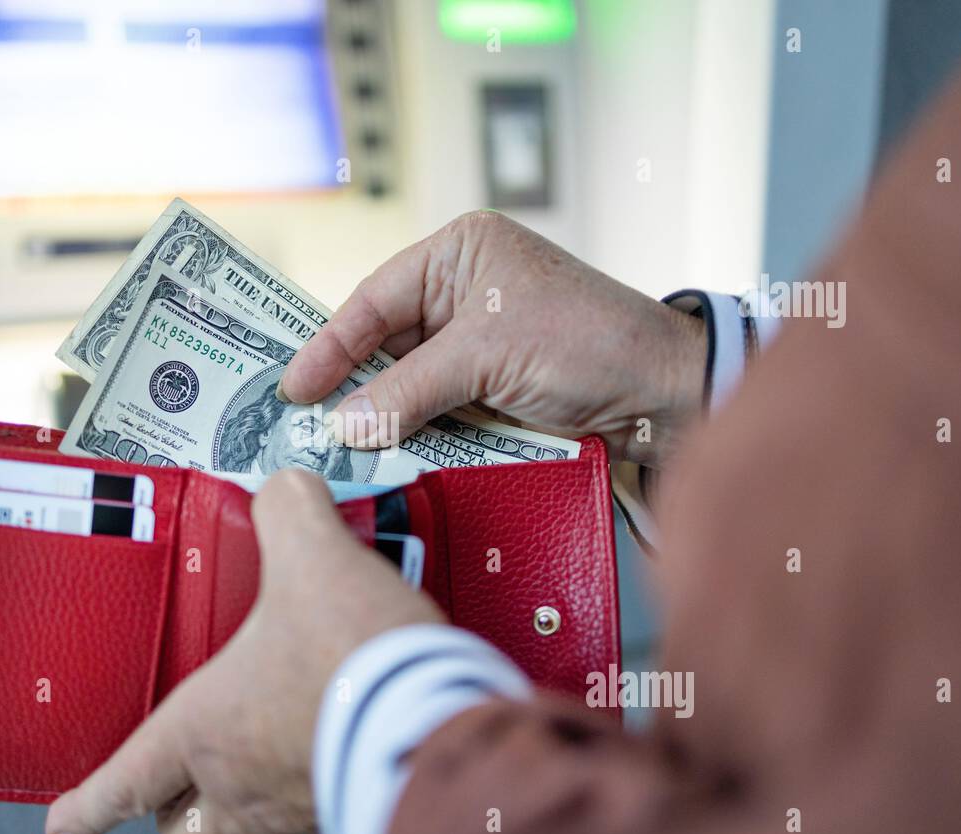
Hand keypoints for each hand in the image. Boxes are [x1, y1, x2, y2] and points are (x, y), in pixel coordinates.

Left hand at [44, 470, 443, 833]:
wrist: (430, 711)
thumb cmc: (354, 656)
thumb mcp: (312, 557)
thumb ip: (287, 513)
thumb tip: (285, 491)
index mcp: (205, 726)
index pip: (122, 784)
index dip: (84, 809)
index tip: (62, 826)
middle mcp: (240, 782)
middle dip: (173, 821)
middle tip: (177, 794)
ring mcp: (292, 807)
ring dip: (242, 821)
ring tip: (256, 782)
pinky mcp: (345, 809)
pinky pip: (312, 827)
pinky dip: (308, 803)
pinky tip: (328, 760)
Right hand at [280, 211, 705, 467]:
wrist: (666, 394)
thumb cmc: (587, 343)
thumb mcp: (487, 357)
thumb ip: (409, 390)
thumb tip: (344, 426)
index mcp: (460, 253)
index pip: (375, 299)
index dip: (330, 345)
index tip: (295, 388)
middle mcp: (464, 291)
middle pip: (386, 343)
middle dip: (355, 387)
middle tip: (307, 426)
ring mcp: (479, 342)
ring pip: (409, 382)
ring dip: (386, 417)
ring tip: (342, 448)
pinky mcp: (493, 386)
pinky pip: (438, 409)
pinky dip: (418, 432)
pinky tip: (392, 453)